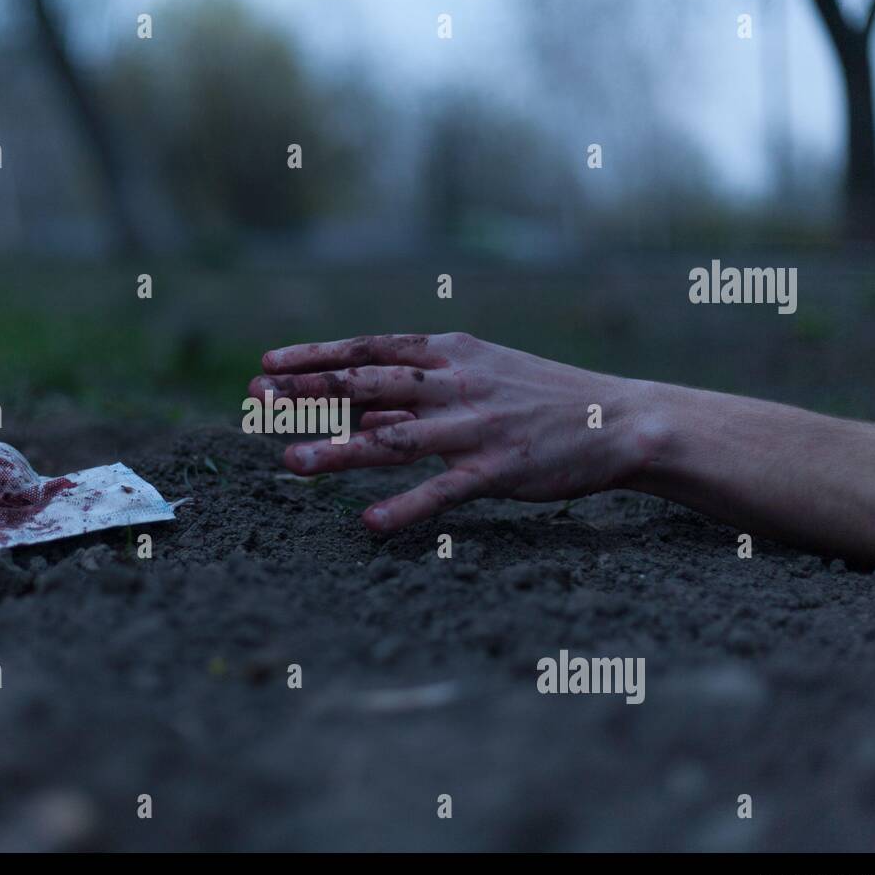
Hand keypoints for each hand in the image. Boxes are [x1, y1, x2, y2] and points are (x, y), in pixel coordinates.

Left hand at [250, 333, 661, 532]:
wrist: (618, 417)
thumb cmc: (540, 396)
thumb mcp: (480, 369)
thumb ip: (421, 383)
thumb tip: (357, 403)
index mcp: (449, 352)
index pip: (368, 349)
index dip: (314, 358)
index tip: (267, 366)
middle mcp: (456, 382)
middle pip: (368, 386)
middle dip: (308, 393)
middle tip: (257, 402)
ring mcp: (476, 426)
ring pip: (396, 438)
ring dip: (340, 450)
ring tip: (291, 462)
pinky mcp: (499, 469)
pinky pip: (444, 490)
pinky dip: (407, 507)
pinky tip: (372, 525)